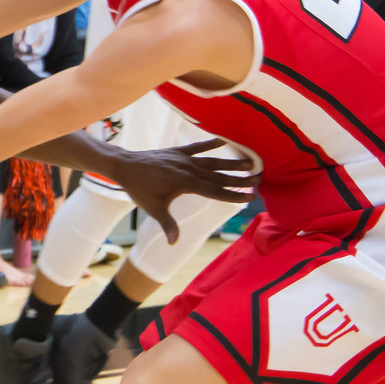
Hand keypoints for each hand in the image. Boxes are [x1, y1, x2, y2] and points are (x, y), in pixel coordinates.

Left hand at [107, 139, 258, 243]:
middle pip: (219, 175)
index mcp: (186, 184)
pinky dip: (210, 143)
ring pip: (212, 161)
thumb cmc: (139, 189)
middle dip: (240, 178)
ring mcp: (184, 158)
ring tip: (250, 161)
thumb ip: (168, 224)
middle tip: (259, 179)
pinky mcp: (177, 151)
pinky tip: (224, 140)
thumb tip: (173, 243)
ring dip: (231, 161)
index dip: (234, 195)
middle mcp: (188, 169)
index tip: (250, 197)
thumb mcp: (154, 208)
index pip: (216, 191)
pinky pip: (197, 147)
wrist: (124, 166)